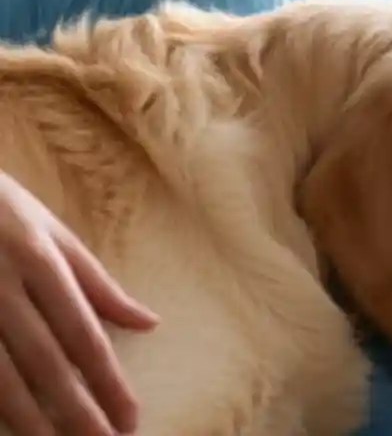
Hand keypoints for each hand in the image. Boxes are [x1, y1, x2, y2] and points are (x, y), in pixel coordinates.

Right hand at [0, 171, 157, 435]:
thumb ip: (97, 283)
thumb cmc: (0, 207)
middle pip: (43, 362)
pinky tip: (3, 430)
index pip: (82, 333)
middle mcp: (1, 285)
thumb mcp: (53, 231)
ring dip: (28, 421)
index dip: (107, 381)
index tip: (130, 419)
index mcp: (39, 260)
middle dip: (75, 411)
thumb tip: (149, 323)